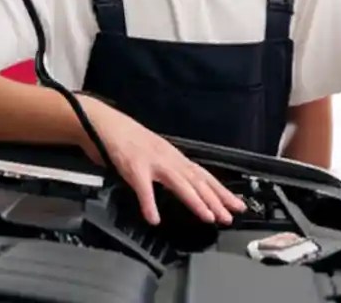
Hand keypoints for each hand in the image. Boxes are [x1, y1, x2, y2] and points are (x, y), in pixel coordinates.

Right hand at [76, 96, 246, 225]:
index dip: (220, 191)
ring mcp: (152, 162)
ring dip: (195, 201)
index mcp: (174, 157)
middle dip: (216, 200)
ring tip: (208, 217)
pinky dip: (149, 204)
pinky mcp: (133, 167)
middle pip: (197, 181)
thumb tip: (182, 185)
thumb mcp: (154, 153)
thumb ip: (168, 170)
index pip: (203, 176)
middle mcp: (168, 158)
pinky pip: (143, 188)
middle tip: (230, 216)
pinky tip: (153, 218)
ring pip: (179, 183)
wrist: (105, 122)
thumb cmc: (127, 139)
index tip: (235, 204)